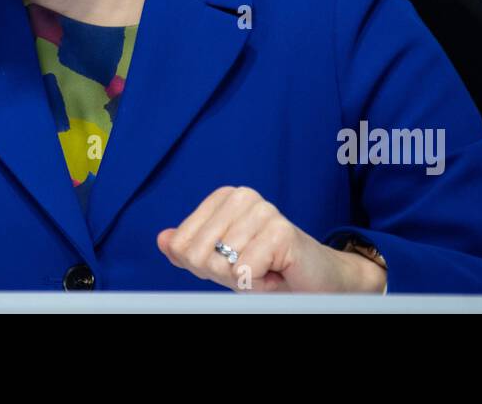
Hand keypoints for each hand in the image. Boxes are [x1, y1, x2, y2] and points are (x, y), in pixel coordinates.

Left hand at [157, 185, 386, 292]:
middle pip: (198, 255)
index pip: (181, 244)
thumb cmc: (268, 267)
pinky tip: (277, 273)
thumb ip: (190, 249)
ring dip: (244, 280)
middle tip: (251, 268)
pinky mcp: (280, 231)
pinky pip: (246, 272)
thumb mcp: (221, 260)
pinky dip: (259, 284)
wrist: (317, 279)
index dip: (203, 266)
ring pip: (223, 265)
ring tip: (266, 269)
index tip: (232, 262)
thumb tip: (164, 239)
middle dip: (222, 274)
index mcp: (223, 197)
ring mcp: (263, 210)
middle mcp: (242, 196)